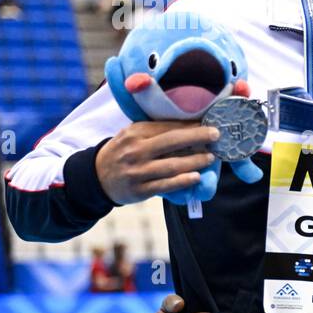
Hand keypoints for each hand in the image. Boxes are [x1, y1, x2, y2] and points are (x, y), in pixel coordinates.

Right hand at [96, 121, 219, 204]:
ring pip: (172, 165)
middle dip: (197, 137)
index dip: (190, 125)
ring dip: (195, 161)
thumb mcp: (132, 135)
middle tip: (217, 135)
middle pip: (172, 141)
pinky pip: (165, 185)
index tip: (210, 123)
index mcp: (135, 133)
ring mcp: (137, 171)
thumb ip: (155, 130)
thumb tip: (191, 124)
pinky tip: (197, 177)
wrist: (96, 177)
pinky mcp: (139, 190)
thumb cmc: (123, 152)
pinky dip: (182, 181)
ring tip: (211, 158)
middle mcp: (135, 150)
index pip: (167, 126)